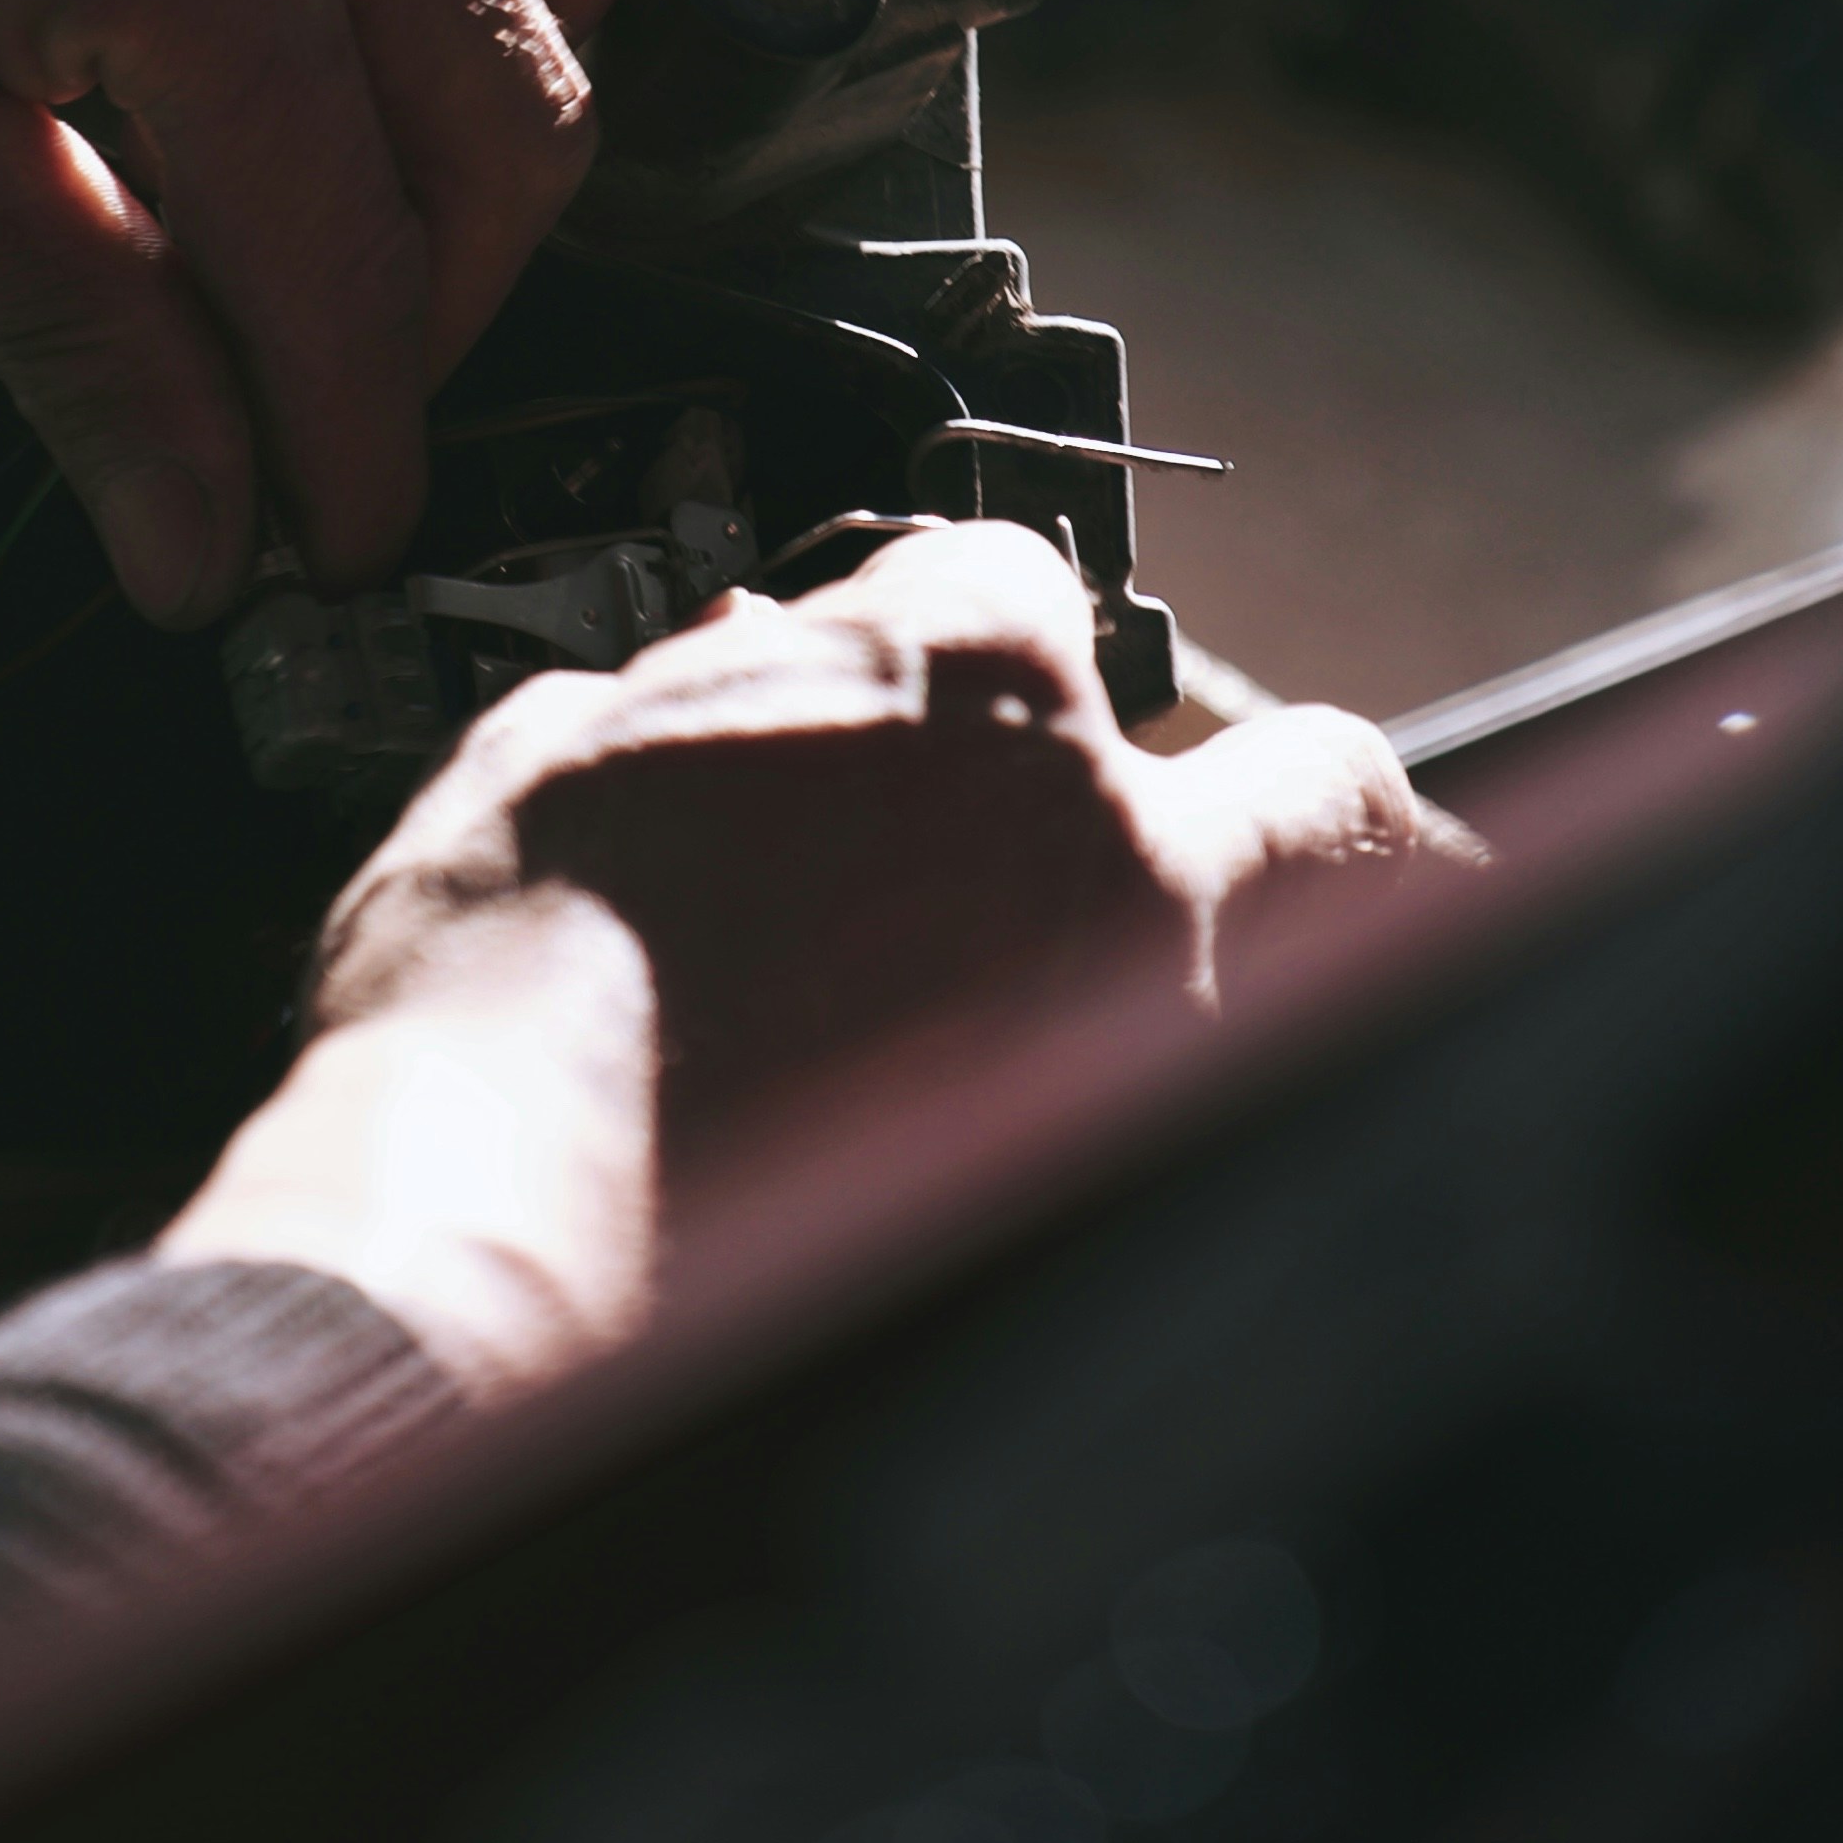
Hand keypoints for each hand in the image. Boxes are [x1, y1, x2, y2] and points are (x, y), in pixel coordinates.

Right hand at [162, 524, 1482, 1391]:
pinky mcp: (1150, 1209)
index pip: (1024, 588)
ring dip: (1273, 980)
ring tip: (1221, 1024)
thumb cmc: (503, 1005)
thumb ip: (681, 697)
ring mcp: (1159, 1034)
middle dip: (1287, 791)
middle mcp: (1112, 836)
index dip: (962, 640)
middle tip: (1257, 829)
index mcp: (966, 681)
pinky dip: (1201, 1141)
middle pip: (1307, 774)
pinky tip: (1143, 1184)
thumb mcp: (550, 762)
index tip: (929, 707)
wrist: (505, 1254)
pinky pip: (1245, 1146)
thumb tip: (731, 672)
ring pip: (1339, 976)